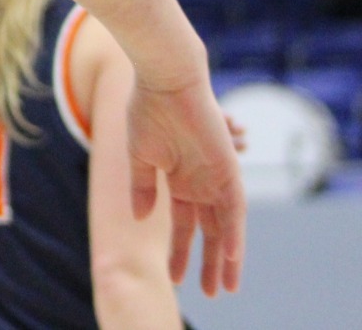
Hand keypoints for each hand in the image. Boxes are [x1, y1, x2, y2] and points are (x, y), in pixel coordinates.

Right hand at [127, 77, 244, 295]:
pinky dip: (235, 235)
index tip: (173, 278)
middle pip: (208, 232)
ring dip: (225, 259)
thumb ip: (142, 187)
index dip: (179, 251)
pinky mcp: (228, 171)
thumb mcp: (140, 156)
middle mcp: (200, 184)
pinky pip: (235, 210)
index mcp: (178, 180)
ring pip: (225, 228)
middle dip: (206, 263)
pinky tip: (232, 258)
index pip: (183, 225)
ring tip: (224, 287)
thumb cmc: (147, 110)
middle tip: (210, 293)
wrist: (165, 80)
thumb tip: (141, 218)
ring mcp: (216, 179)